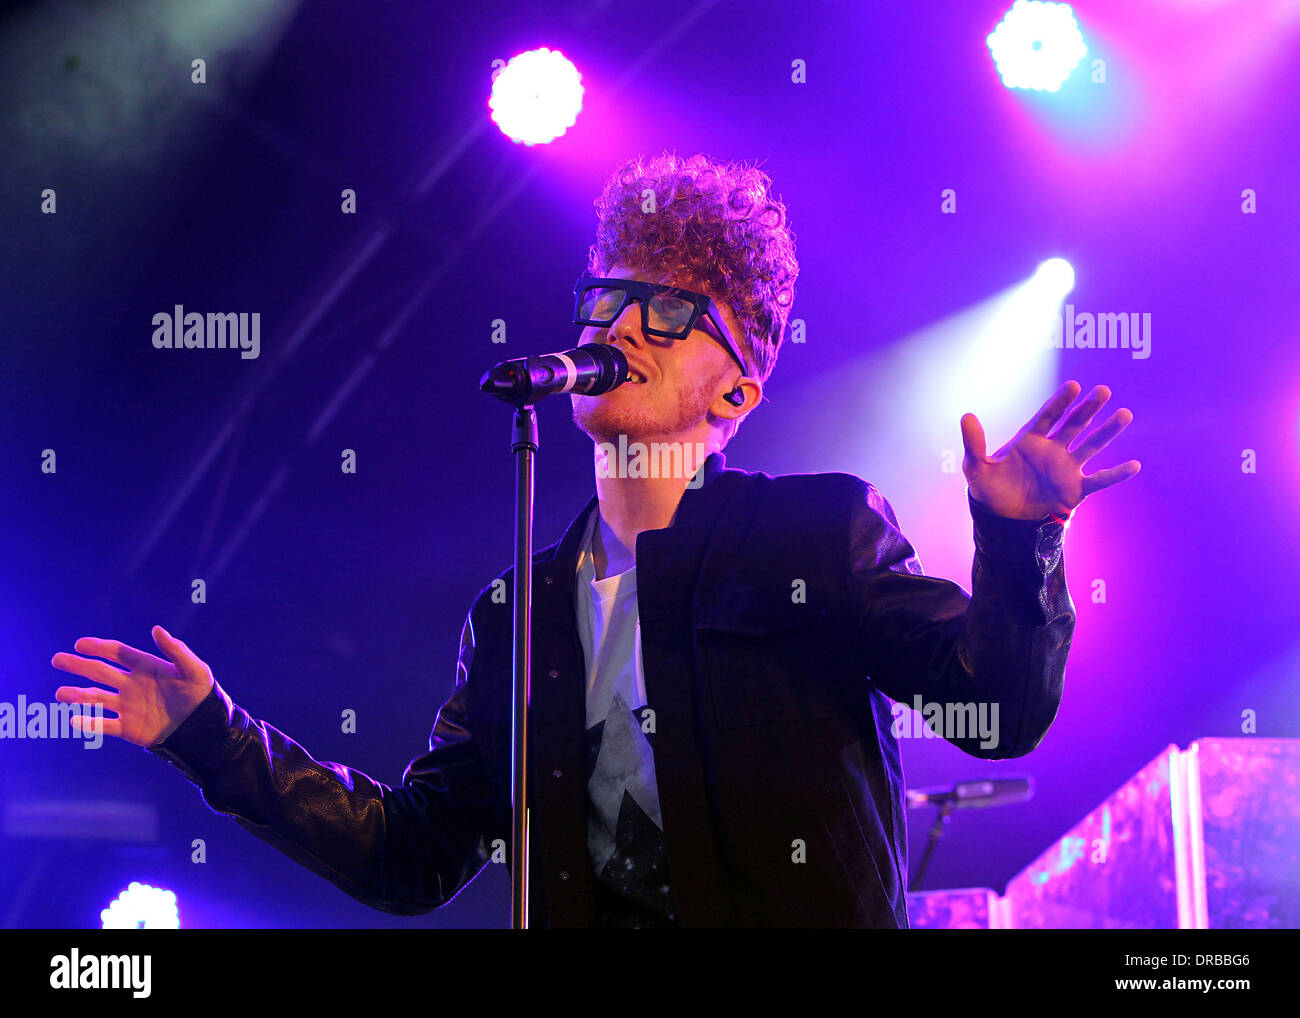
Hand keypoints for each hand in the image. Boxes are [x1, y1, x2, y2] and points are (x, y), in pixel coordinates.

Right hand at [52, 626, 214, 747]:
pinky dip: (89, 723)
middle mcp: (131, 684)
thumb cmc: (201, 694)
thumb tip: (156, 629)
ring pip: (96, 698)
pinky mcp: (128, 727)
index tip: (80, 644)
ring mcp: (128, 705)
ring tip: (60, 693)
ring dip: (78, 695)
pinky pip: (104, 725)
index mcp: (145, 667)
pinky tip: (75, 720)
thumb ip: (176, 650)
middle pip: (100, 672)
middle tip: (57, 659)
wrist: (204, 726)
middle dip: (78, 665)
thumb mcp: (194, 670)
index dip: (98, 647)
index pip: (117, 653)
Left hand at [960, 381, 1139, 520]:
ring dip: (1107, 431)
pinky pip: (1099, 480)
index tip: (1073, 386)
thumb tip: (966, 416)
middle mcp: (1052, 449)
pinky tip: (1134, 466)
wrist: (1002, 519)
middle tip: (1103, 390)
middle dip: (1088, 408)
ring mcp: (1066, 468)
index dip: (1060, 401)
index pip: (1048, 416)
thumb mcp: (976, 467)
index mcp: (1030, 440)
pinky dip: (1116, 474)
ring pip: (1091, 446)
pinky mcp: (1075, 489)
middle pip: (1073, 424)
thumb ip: (974, 443)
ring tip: (1125, 414)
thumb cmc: (989, 489)